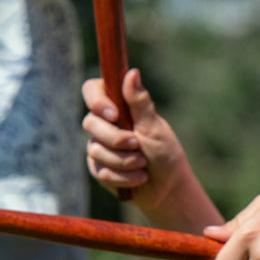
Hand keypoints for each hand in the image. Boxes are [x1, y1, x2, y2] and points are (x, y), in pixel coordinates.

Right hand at [82, 68, 193, 210]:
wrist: (168, 188)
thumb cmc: (165, 152)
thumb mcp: (154, 126)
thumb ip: (140, 102)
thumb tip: (132, 72)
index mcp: (117, 106)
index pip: (92, 90)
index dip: (97, 101)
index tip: (114, 115)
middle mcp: (104, 123)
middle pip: (90, 123)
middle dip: (116, 139)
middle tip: (137, 145)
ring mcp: (98, 146)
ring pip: (95, 150)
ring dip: (124, 161)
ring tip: (143, 164)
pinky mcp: (98, 168)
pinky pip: (100, 171)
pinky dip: (123, 177)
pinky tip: (138, 178)